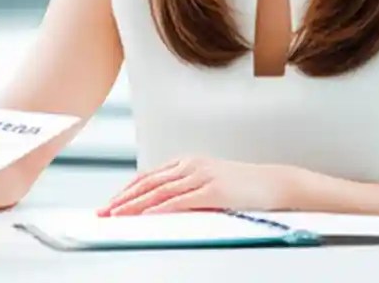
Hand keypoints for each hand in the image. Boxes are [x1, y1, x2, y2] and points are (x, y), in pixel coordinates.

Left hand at [98, 157, 296, 216]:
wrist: (274, 183)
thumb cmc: (242, 187)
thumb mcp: (208, 182)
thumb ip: (186, 190)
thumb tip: (160, 207)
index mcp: (186, 162)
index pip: (148, 177)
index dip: (126, 190)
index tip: (110, 203)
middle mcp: (190, 165)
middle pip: (148, 183)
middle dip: (123, 198)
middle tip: (104, 212)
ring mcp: (201, 176)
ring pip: (159, 192)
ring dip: (135, 205)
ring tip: (117, 215)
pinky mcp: (212, 190)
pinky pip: (180, 201)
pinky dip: (160, 209)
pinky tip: (147, 216)